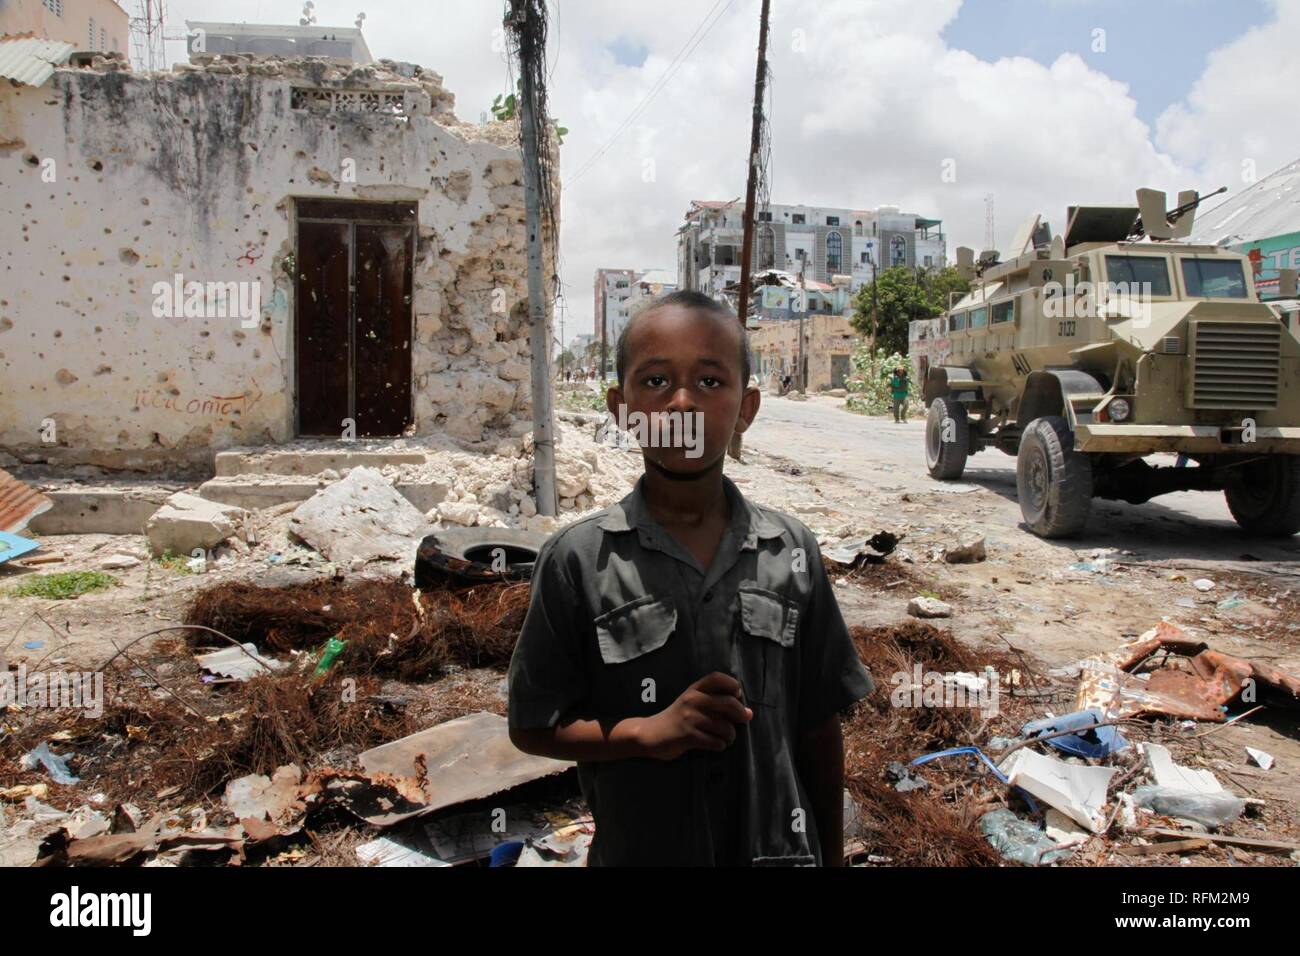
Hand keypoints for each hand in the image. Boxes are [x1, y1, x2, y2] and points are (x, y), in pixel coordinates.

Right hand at [635, 672, 752, 760]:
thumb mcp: (691, 703)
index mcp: (694, 689)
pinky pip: (715, 741)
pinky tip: (716, 745)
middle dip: (741, 714)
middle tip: (743, 721)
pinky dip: (720, 745)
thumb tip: (748, 713)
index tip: (738, 695)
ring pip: (725, 726)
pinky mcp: (688, 735)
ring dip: (730, 736)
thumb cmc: (677, 719)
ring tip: (726, 738)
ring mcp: (690, 717)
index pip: (717, 678)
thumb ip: (716, 705)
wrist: (650, 734)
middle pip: (729, 703)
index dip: (733, 684)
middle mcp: (693, 700)